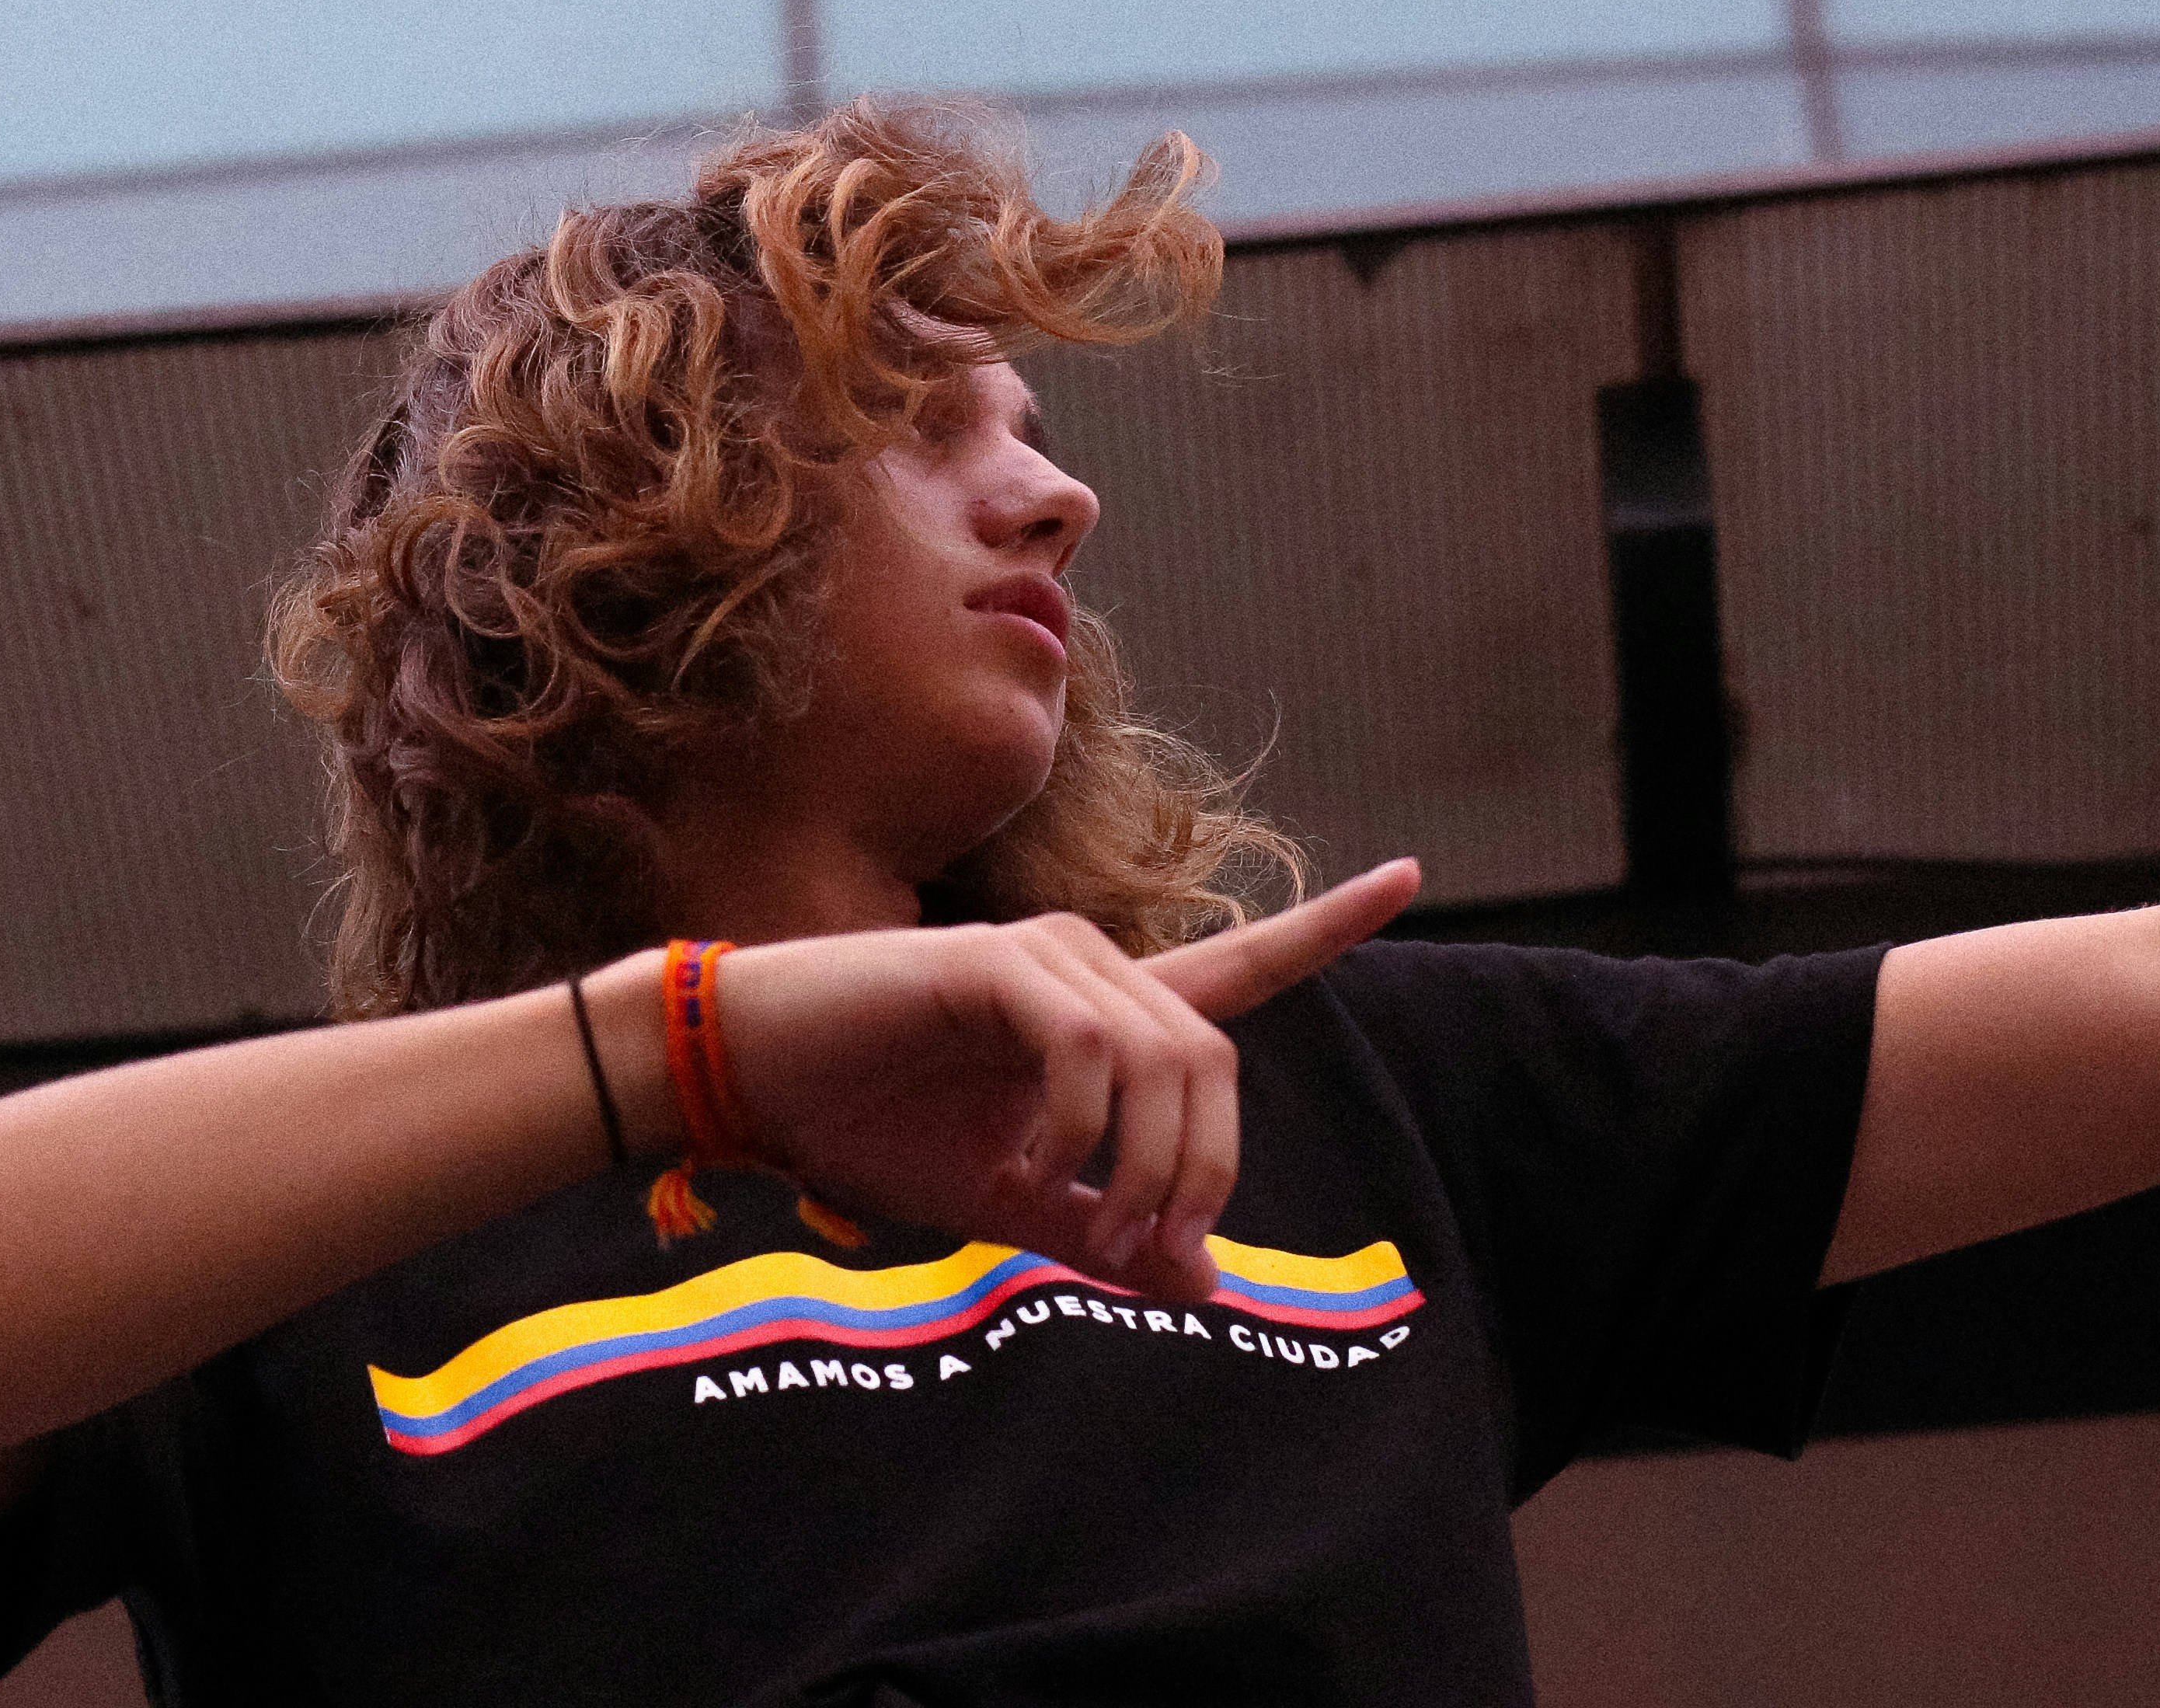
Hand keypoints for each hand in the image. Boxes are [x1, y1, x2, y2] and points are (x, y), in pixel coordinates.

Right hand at [704, 861, 1421, 1305]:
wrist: (749, 1082)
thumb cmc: (863, 1128)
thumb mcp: (1001, 1202)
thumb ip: (1097, 1231)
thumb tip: (1201, 1285)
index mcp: (1098, 1018)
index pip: (1239, 966)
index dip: (1327, 925)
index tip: (1410, 875)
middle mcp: (1083, 966)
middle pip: (1216, 1055)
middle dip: (1204, 1170)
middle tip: (1149, 1260)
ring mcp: (1039, 958)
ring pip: (1164, 1055)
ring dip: (1144, 1167)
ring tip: (1088, 1232)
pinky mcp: (991, 964)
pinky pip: (1086, 1045)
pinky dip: (1076, 1126)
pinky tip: (1024, 1169)